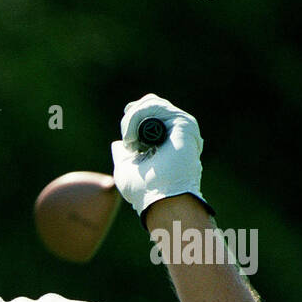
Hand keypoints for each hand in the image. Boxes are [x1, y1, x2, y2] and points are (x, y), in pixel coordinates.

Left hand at [109, 93, 211, 224]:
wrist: (160, 199)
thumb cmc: (143, 191)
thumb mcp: (126, 168)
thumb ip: (123, 154)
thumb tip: (117, 143)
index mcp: (163, 141)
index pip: (148, 113)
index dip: (132, 118)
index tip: (127, 141)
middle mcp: (174, 131)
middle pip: (150, 103)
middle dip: (131, 118)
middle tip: (128, 142)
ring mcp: (180, 126)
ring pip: (151, 103)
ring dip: (132, 120)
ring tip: (130, 143)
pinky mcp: (184, 123)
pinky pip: (155, 106)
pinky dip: (137, 118)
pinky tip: (133, 140)